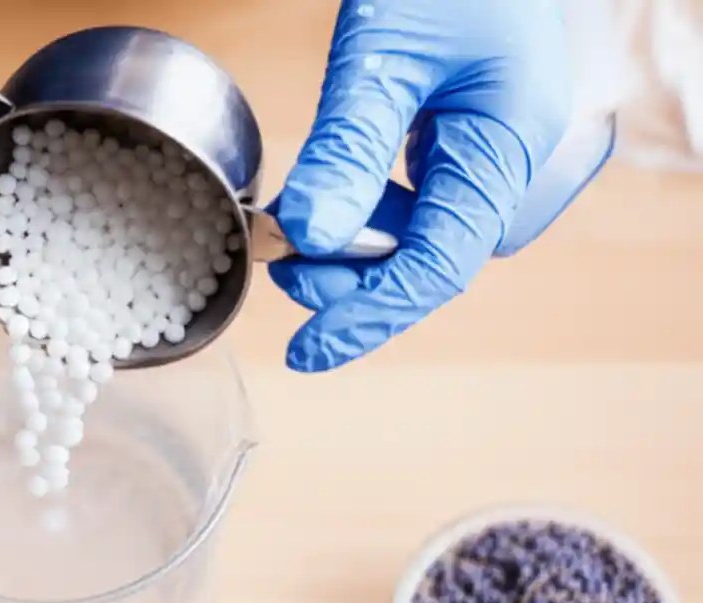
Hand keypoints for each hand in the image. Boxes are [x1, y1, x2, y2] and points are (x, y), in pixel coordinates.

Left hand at [269, 0, 587, 371]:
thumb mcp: (385, 53)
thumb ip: (349, 147)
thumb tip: (306, 236)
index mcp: (510, 144)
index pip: (439, 264)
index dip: (371, 315)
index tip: (308, 351)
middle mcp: (516, 156)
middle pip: (437, 256)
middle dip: (357, 280)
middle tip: (283, 274)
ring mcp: (500, 145)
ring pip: (431, 231)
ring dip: (362, 246)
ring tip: (292, 240)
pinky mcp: (477, 133)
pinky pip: (430, 196)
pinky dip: (375, 210)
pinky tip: (335, 199)